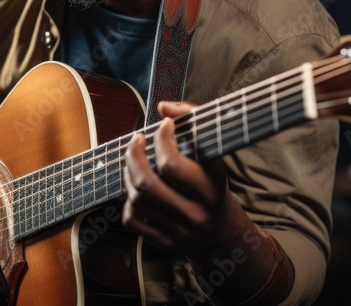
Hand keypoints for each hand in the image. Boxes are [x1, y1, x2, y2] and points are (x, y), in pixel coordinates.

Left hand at [122, 101, 253, 257]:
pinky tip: (136, 189)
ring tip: (135, 161)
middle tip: (136, 140)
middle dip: (133, 155)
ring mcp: (178, 230)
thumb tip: (163, 107)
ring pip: (137, 199)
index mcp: (210, 188)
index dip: (161, 139)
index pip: (172, 163)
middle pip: (147, 182)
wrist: (222, 233)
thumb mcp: (214, 156)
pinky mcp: (164, 243)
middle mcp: (194, 211)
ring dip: (130, 174)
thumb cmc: (213, 185)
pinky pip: (132, 220)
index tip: (163, 126)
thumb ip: (193, 122)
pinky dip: (128, 201)